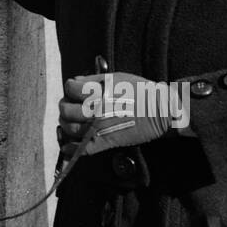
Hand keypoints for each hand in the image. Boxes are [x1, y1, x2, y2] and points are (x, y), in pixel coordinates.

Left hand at [58, 71, 185, 156]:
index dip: (70, 89)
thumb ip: (93, 79)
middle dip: (65, 107)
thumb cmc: (141, 90)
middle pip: (65, 109)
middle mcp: (95, 109)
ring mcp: (99, 127)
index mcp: (97, 92)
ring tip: (70, 123)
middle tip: (71, 107)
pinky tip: (67, 146)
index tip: (74, 91)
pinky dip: (71, 149)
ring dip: (65, 126)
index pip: (69, 88)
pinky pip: (82, 149)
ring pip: (70, 128)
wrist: (161, 109)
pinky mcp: (106, 142)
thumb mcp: (116, 77)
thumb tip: (76, 80)